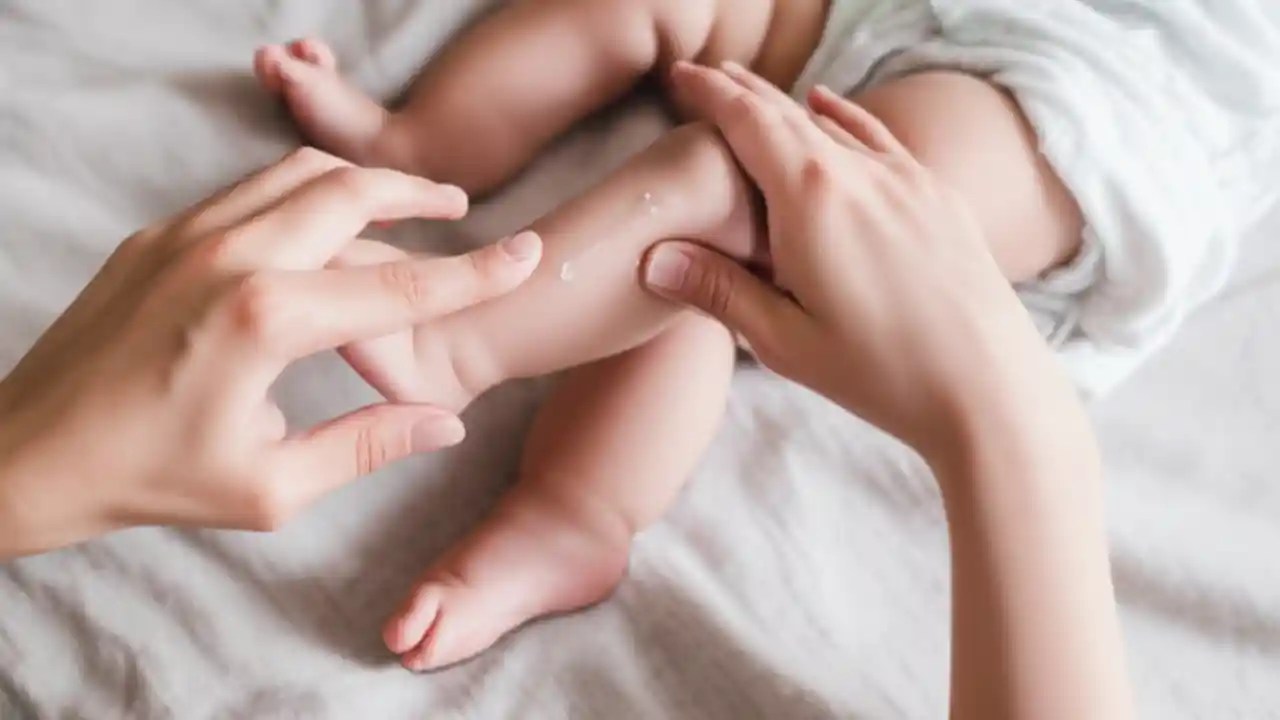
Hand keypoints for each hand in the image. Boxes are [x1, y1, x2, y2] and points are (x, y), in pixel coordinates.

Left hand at [0, 148, 542, 558]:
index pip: (400, 290)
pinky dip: (301, 194)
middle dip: (418, 195)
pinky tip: (319, 226)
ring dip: (360, 183)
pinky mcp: (157, 237)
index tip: (529, 255)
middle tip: (460, 209)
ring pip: (297, 176)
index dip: (475, 275)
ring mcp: (186, 237)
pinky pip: (247, 192)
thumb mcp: (272, 488)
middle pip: (351, 193)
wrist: (28, 454)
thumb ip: (366, 445)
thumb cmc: (149, 479)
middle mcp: (229, 259)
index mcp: (266, 321)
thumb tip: (445, 421)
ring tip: (403, 202)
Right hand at [646, 62, 1065, 456]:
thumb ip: (719, 290)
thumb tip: (653, 259)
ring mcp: (905, 179)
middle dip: (741, 91)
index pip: (747, 123)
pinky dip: (844, 116)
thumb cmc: (881, 372)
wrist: (989, 386)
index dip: (709, 94)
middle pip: (787, 113)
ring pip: (832, 122)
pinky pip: (878, 138)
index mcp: (811, 198)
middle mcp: (858, 171)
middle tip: (704, 75)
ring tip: (754, 90)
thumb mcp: (784, 341)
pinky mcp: (937, 196)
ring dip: (786, 102)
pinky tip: (828, 106)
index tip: (680, 75)